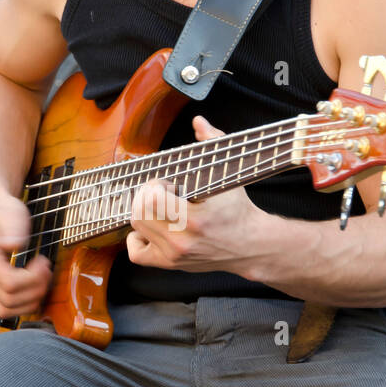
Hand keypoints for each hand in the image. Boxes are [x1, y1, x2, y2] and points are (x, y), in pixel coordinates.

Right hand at [0, 192, 51, 318]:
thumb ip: (13, 230)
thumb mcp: (11, 213)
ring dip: (30, 300)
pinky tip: (33, 286)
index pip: (10, 284)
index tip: (44, 261)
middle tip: (46, 271)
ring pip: (6, 310)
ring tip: (41, 279)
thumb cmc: (2, 211)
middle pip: (9, 301)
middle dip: (35, 290)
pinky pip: (4, 307)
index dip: (33, 279)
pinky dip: (23, 303)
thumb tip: (13, 246)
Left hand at [126, 115, 267, 273]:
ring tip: (162, 207)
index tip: (171, 184)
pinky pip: (137, 253)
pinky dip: (138, 238)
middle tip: (166, 193)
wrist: (249, 245)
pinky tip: (151, 228)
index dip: (156, 185)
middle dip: (148, 196)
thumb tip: (199, 122)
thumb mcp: (229, 176)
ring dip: (143, 212)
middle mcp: (182, 241)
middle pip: (139, 212)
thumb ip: (213, 144)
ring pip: (136, 228)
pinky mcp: (169, 264)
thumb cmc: (238, 211)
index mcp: (195, 220)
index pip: (152, 199)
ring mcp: (173, 255)